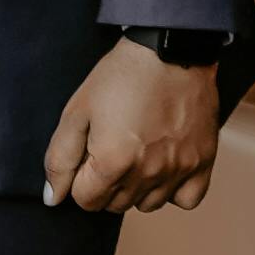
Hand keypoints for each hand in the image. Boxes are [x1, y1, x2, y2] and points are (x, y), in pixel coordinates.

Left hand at [45, 41, 220, 218]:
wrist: (170, 49)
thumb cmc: (122, 75)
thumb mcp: (77, 110)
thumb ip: (60, 159)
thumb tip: (52, 199)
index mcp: (113, 161)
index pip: (85, 200)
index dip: (81, 177)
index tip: (91, 151)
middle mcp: (147, 172)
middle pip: (115, 205)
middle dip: (106, 183)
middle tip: (113, 146)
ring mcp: (178, 169)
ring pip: (147, 205)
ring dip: (137, 187)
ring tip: (139, 152)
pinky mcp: (202, 162)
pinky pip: (186, 199)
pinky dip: (173, 190)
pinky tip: (165, 166)